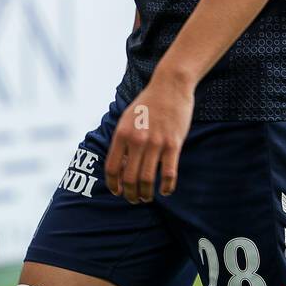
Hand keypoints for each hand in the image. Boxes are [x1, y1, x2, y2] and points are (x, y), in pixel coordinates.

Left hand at [105, 71, 194, 202]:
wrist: (170, 85)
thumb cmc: (148, 103)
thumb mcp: (127, 118)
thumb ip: (122, 140)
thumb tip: (121, 165)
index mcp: (122, 134)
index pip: (112, 168)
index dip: (113, 185)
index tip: (118, 192)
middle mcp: (137, 140)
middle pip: (129, 179)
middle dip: (130, 195)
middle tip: (134, 199)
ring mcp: (156, 143)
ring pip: (148, 180)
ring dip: (146, 195)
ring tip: (147, 198)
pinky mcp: (173, 144)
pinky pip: (169, 173)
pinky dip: (167, 187)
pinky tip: (166, 191)